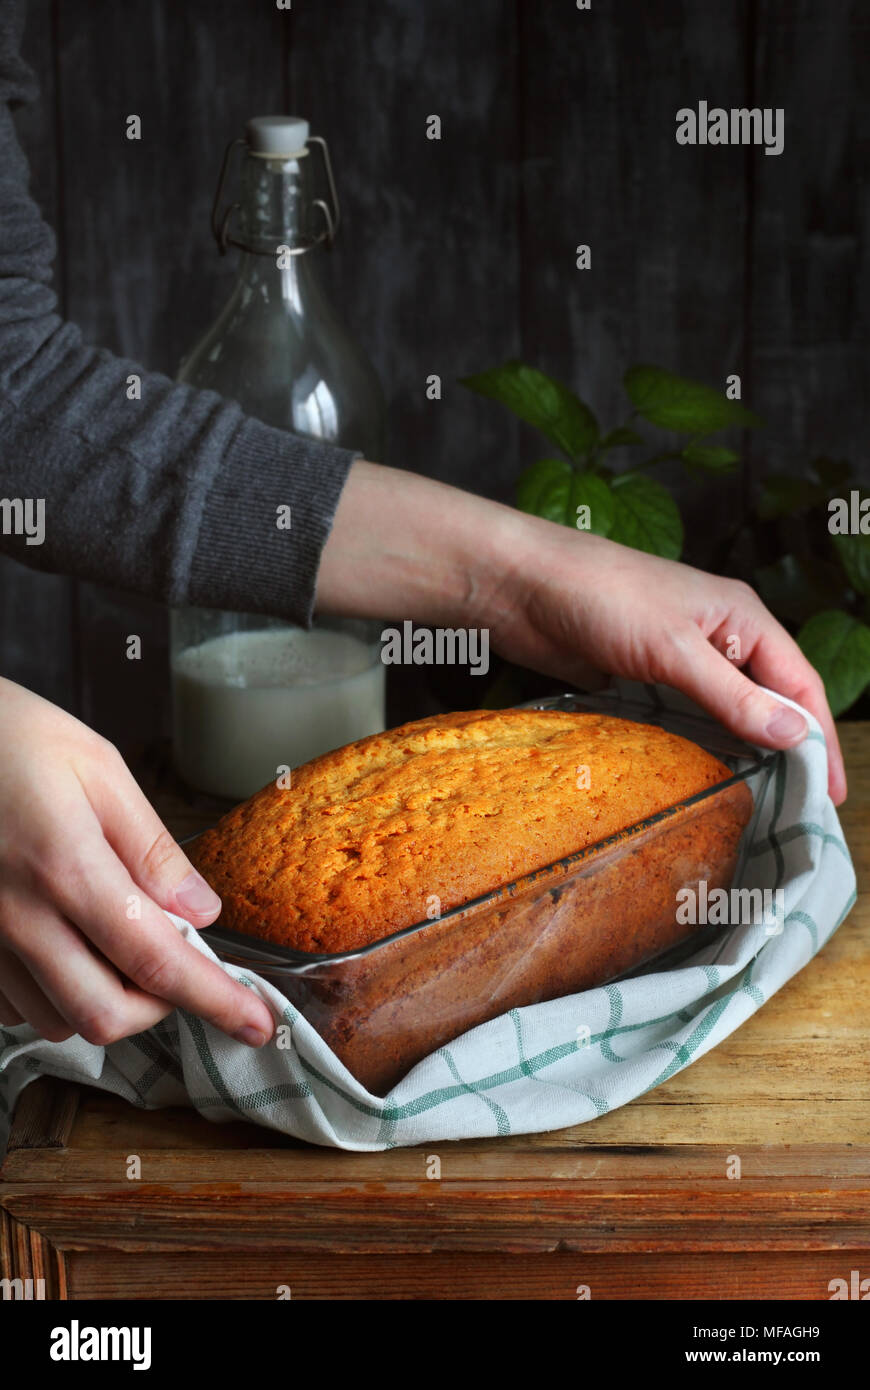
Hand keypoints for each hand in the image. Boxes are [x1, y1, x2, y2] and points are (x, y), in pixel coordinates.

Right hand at [0, 677, 274, 1043]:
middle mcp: (19, 917)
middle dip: (157, 1007)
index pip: (156, 960)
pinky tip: (68, 945)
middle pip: (105, 1015)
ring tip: (119, 943)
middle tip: (178, 965)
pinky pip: (14, 1008)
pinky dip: (54, 995)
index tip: (256, 1022)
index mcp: (66, 867)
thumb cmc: (10, 737)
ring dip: (106, 1000)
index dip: (214, 999)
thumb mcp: (97, 769)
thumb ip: (151, 848)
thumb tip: (201, 910)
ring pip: (58, 1021)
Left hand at [316, 462, 845, 803]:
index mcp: (741, 618)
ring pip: (723, 714)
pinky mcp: (638, 679)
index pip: (799, 685)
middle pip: (767, 701)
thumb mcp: (675, 649)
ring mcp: (676, 660)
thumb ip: (734, 696)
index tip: (828, 795)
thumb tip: (796, 735)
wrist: (519, 586)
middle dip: (786, 751)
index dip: (819, 739)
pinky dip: (695, 749)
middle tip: (796, 810)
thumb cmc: (601, 596)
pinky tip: (698, 780)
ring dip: (741, 754)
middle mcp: (717, 638)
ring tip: (756, 807)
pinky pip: (679, 721)